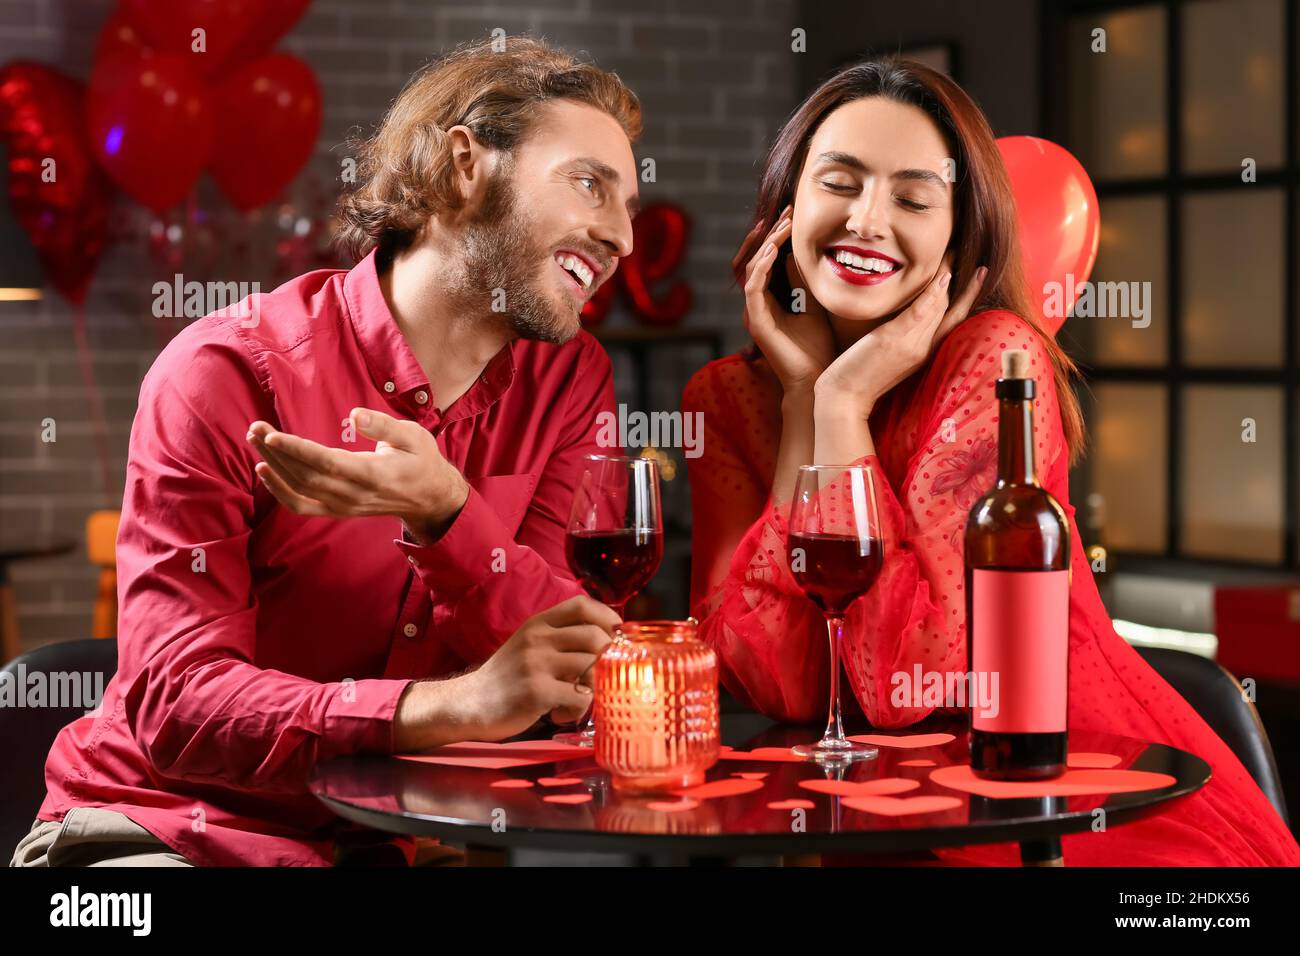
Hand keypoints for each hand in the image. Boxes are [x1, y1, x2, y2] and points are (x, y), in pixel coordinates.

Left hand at [246, 407, 468, 540]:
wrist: (428, 498)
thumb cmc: (421, 460)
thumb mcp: (413, 436)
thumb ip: (383, 426)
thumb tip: (355, 414)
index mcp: (374, 474)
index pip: (328, 463)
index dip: (297, 450)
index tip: (273, 436)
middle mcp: (354, 495)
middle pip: (306, 475)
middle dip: (277, 451)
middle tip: (255, 427)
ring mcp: (343, 506)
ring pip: (299, 489)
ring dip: (273, 465)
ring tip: (255, 439)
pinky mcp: (336, 511)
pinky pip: (301, 506)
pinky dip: (279, 491)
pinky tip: (264, 470)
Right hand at [453, 596, 619, 740]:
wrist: (468, 703)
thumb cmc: (507, 677)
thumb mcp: (530, 645)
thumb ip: (560, 638)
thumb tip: (608, 642)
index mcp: (539, 623)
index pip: (582, 605)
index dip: (608, 617)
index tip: (617, 637)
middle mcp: (539, 638)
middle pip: (595, 637)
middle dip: (609, 659)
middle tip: (602, 677)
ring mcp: (537, 664)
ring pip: (592, 668)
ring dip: (595, 688)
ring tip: (578, 699)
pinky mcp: (537, 692)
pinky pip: (580, 698)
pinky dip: (580, 710)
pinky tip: (562, 714)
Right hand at [739, 205, 833, 394]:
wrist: (816, 380)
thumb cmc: (818, 348)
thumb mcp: (814, 304)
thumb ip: (804, 281)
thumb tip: (801, 253)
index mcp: (770, 301)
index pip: (765, 262)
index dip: (776, 238)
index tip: (792, 216)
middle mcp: (757, 305)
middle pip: (753, 261)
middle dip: (768, 234)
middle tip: (786, 212)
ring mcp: (754, 313)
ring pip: (750, 269)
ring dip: (766, 245)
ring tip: (783, 225)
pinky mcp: (756, 322)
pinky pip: (753, 286)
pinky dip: (762, 266)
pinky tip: (775, 250)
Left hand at [816, 258, 986, 414]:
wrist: (844, 399)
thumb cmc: (859, 376)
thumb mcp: (887, 354)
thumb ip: (900, 336)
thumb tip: (903, 316)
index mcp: (924, 352)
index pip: (954, 320)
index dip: (969, 297)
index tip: (979, 274)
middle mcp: (923, 348)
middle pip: (951, 310)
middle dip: (965, 282)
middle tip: (975, 255)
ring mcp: (911, 345)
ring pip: (939, 307)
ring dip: (951, 278)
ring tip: (959, 253)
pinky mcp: (894, 340)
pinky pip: (919, 314)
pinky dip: (933, 294)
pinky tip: (943, 275)